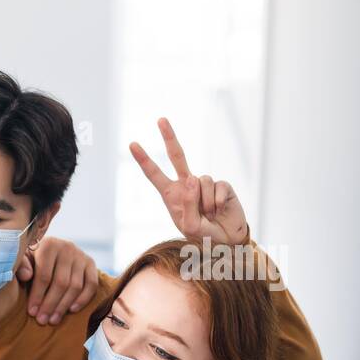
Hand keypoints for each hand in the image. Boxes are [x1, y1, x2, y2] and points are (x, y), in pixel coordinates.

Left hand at [15, 236, 99, 324]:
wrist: (50, 251)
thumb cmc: (32, 260)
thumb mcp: (22, 259)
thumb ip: (20, 266)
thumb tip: (26, 276)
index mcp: (48, 245)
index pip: (44, 275)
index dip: (38, 296)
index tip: (32, 312)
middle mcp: (67, 247)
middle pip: (61, 282)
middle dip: (50, 304)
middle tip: (42, 320)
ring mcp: (81, 255)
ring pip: (75, 286)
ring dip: (64, 306)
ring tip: (53, 320)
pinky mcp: (91, 263)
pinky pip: (92, 284)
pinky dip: (83, 299)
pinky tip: (72, 310)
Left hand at [130, 118, 249, 245]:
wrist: (227, 240)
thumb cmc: (203, 234)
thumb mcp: (189, 225)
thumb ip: (187, 204)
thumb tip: (192, 177)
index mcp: (172, 195)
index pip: (155, 174)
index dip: (144, 160)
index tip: (132, 144)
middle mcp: (187, 184)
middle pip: (177, 156)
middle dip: (169, 136)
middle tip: (160, 119)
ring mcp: (204, 183)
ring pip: (200, 182)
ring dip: (204, 203)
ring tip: (208, 215)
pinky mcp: (222, 185)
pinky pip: (216, 188)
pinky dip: (216, 203)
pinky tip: (219, 210)